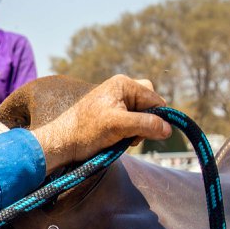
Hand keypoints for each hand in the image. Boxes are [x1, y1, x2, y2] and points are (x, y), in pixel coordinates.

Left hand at [31, 76, 171, 174]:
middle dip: (146, 123)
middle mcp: (121, 90)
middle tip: (131, 136)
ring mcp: (116, 103)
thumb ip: (145, 124)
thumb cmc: (85, 131)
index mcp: (124, 84)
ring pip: (142, 117)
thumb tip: (168, 129)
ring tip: (120, 139)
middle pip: (150, 107)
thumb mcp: (118, 126)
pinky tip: (116, 140)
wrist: (61, 144)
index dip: (156, 118)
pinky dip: (129, 134)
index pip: (156, 100)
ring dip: (137, 131)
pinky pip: (132, 124)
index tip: (145, 134)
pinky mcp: (112, 116)